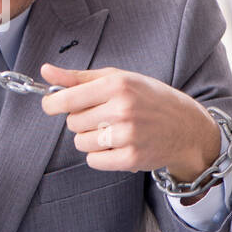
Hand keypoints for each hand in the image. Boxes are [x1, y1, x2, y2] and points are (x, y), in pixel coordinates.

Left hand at [39, 63, 219, 179]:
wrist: (186, 126)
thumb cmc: (148, 98)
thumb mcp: (117, 79)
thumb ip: (78, 77)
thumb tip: (45, 71)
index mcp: (116, 84)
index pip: (66, 98)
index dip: (52, 104)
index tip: (51, 105)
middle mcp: (122, 108)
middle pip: (72, 123)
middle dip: (82, 121)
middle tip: (103, 116)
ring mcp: (128, 134)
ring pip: (81, 143)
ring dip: (91, 139)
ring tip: (113, 131)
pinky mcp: (131, 157)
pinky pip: (94, 160)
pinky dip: (100, 156)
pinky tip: (117, 145)